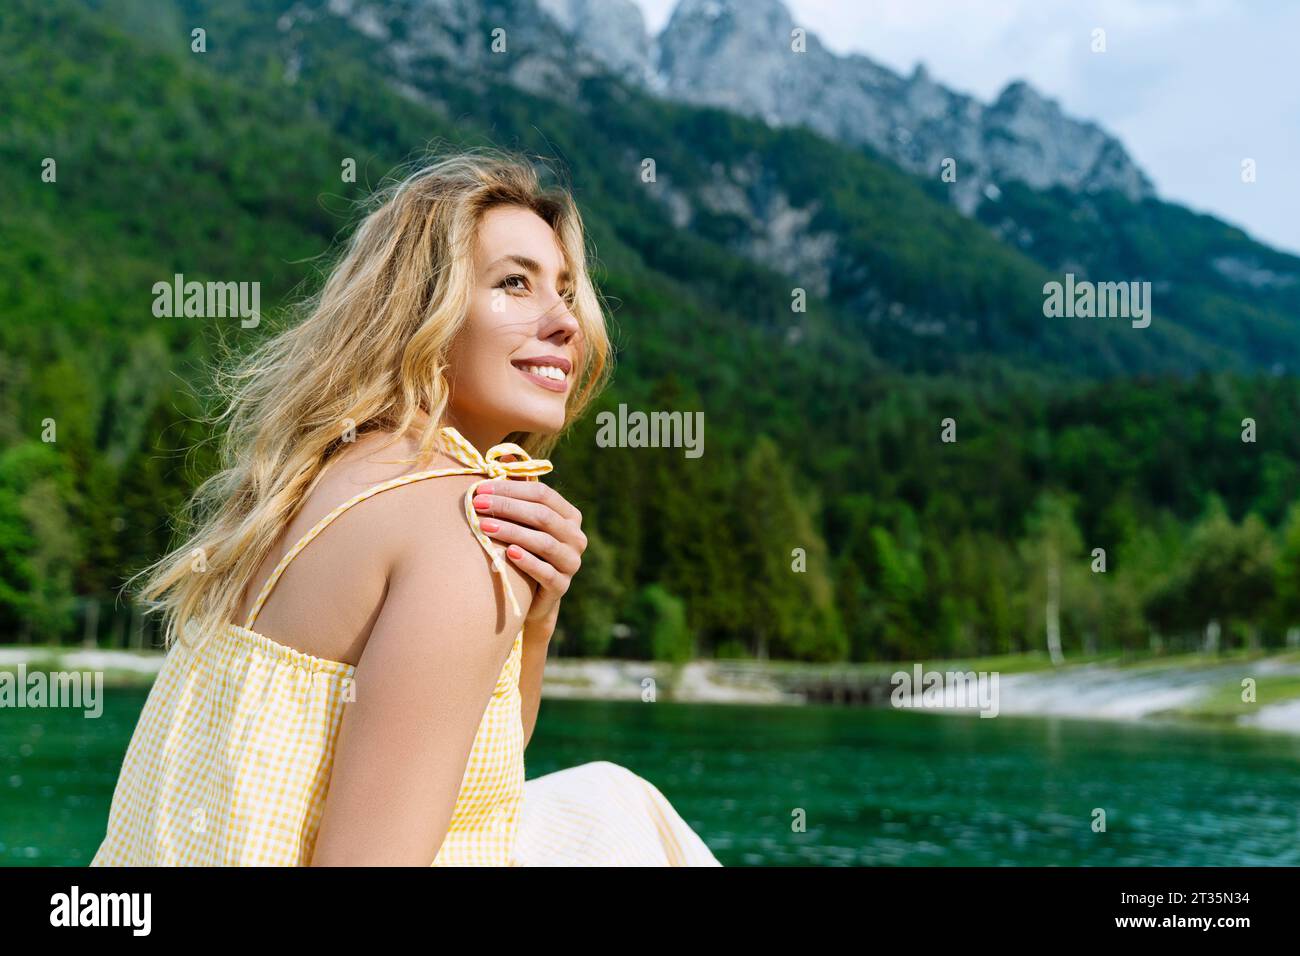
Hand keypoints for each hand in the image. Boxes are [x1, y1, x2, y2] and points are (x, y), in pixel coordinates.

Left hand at [471, 480, 585, 633]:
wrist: (531, 596)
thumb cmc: (524, 549)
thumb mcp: (522, 520)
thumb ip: (518, 490)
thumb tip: (504, 454)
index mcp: (569, 516)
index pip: (543, 494)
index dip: (511, 489)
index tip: (480, 488)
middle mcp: (576, 537)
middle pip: (542, 516)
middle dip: (507, 508)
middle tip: (476, 505)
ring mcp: (572, 562)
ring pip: (543, 542)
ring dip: (512, 532)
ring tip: (484, 527)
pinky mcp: (562, 586)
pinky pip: (546, 572)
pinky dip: (527, 561)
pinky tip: (508, 553)